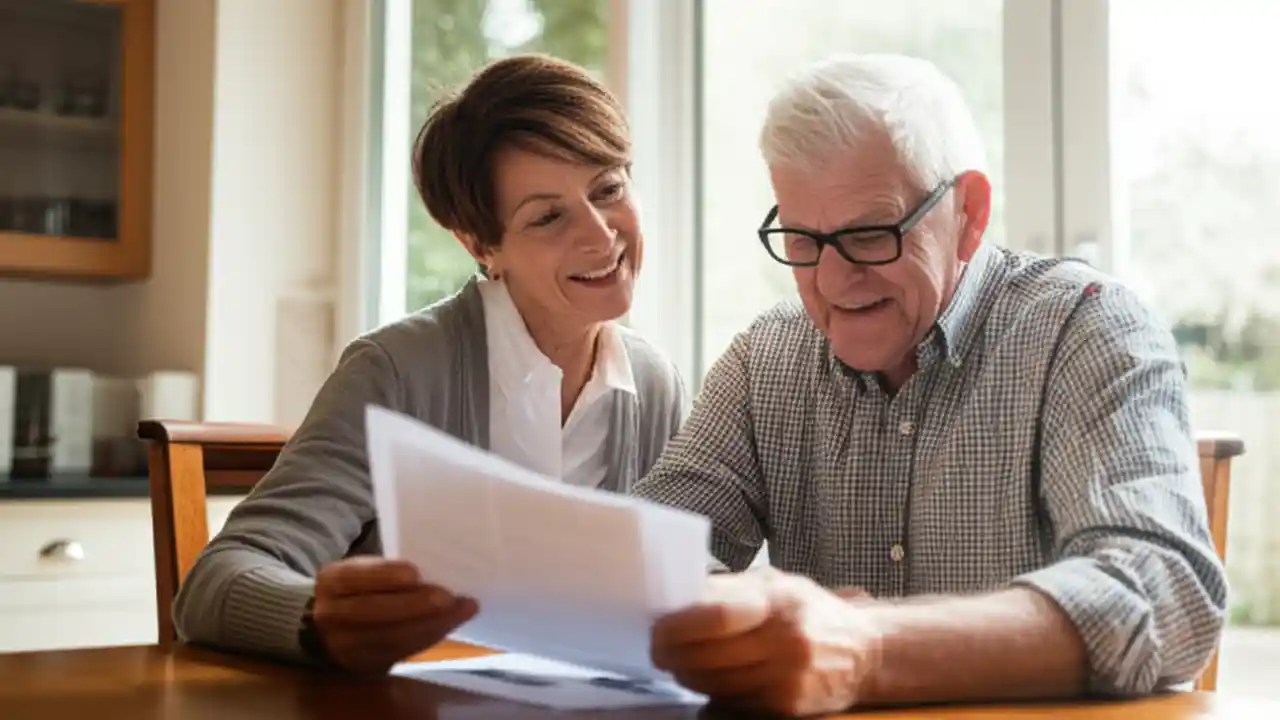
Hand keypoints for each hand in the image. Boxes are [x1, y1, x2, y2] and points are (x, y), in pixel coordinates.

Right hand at [312, 557, 477, 672]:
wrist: (330, 628)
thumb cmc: (359, 588)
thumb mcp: (362, 570)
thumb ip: (387, 571)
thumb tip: (435, 569)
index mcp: (332, 581)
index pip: (356, 578)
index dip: (385, 576)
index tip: (415, 573)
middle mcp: (331, 615)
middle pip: (374, 612)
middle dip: (415, 606)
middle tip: (448, 597)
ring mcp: (346, 645)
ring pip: (392, 637)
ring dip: (432, 624)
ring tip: (463, 610)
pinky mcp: (365, 665)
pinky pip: (401, 652)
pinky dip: (429, 637)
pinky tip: (450, 624)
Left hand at [651, 568, 880, 716]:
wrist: (865, 652)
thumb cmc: (811, 611)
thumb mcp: (778, 584)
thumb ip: (731, 588)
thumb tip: (679, 595)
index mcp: (779, 601)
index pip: (716, 615)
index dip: (677, 625)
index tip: (657, 626)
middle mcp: (785, 639)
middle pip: (706, 655)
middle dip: (672, 654)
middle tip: (659, 648)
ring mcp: (787, 677)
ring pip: (713, 683)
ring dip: (688, 674)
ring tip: (682, 661)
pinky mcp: (787, 706)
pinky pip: (732, 701)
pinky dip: (714, 691)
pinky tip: (712, 677)